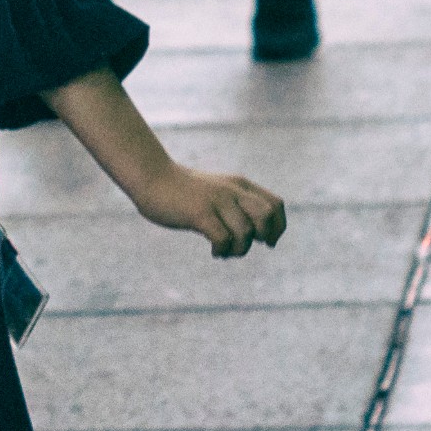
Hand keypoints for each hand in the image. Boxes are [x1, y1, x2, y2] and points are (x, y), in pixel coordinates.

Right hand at [131, 163, 287, 258]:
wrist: (153, 178)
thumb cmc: (184, 191)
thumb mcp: (218, 193)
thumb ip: (236, 206)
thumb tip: (255, 235)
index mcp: (240, 185)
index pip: (276, 205)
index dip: (278, 227)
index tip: (266, 242)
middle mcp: (233, 190)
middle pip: (267, 215)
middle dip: (264, 236)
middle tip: (245, 245)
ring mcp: (217, 201)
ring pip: (246, 231)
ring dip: (239, 250)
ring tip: (224, 252)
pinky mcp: (200, 212)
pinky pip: (223, 237)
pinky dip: (222, 251)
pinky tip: (214, 251)